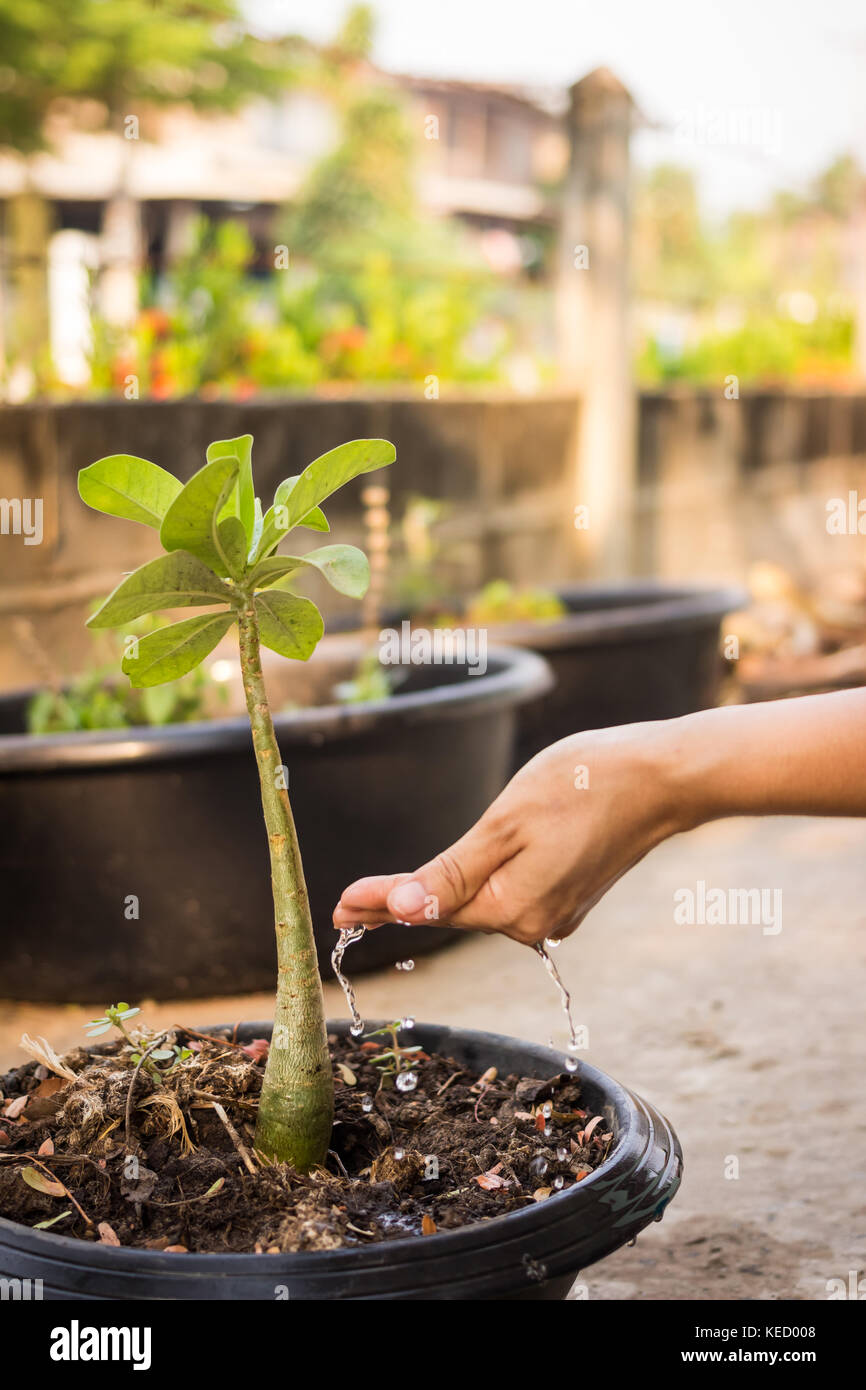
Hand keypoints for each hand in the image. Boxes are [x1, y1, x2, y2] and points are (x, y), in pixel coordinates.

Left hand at [333, 720, 685, 944]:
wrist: (661, 778)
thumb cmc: (583, 786)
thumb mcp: (505, 824)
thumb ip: (452, 873)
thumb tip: (403, 910)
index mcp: (514, 909)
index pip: (429, 909)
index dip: (379, 904)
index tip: (336, 908)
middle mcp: (535, 924)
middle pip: (454, 910)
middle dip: (402, 904)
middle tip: (346, 907)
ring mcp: (556, 913)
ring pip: (483, 901)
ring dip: (441, 894)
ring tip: (389, 895)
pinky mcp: (569, 895)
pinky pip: (510, 893)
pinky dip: (480, 884)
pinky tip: (459, 876)